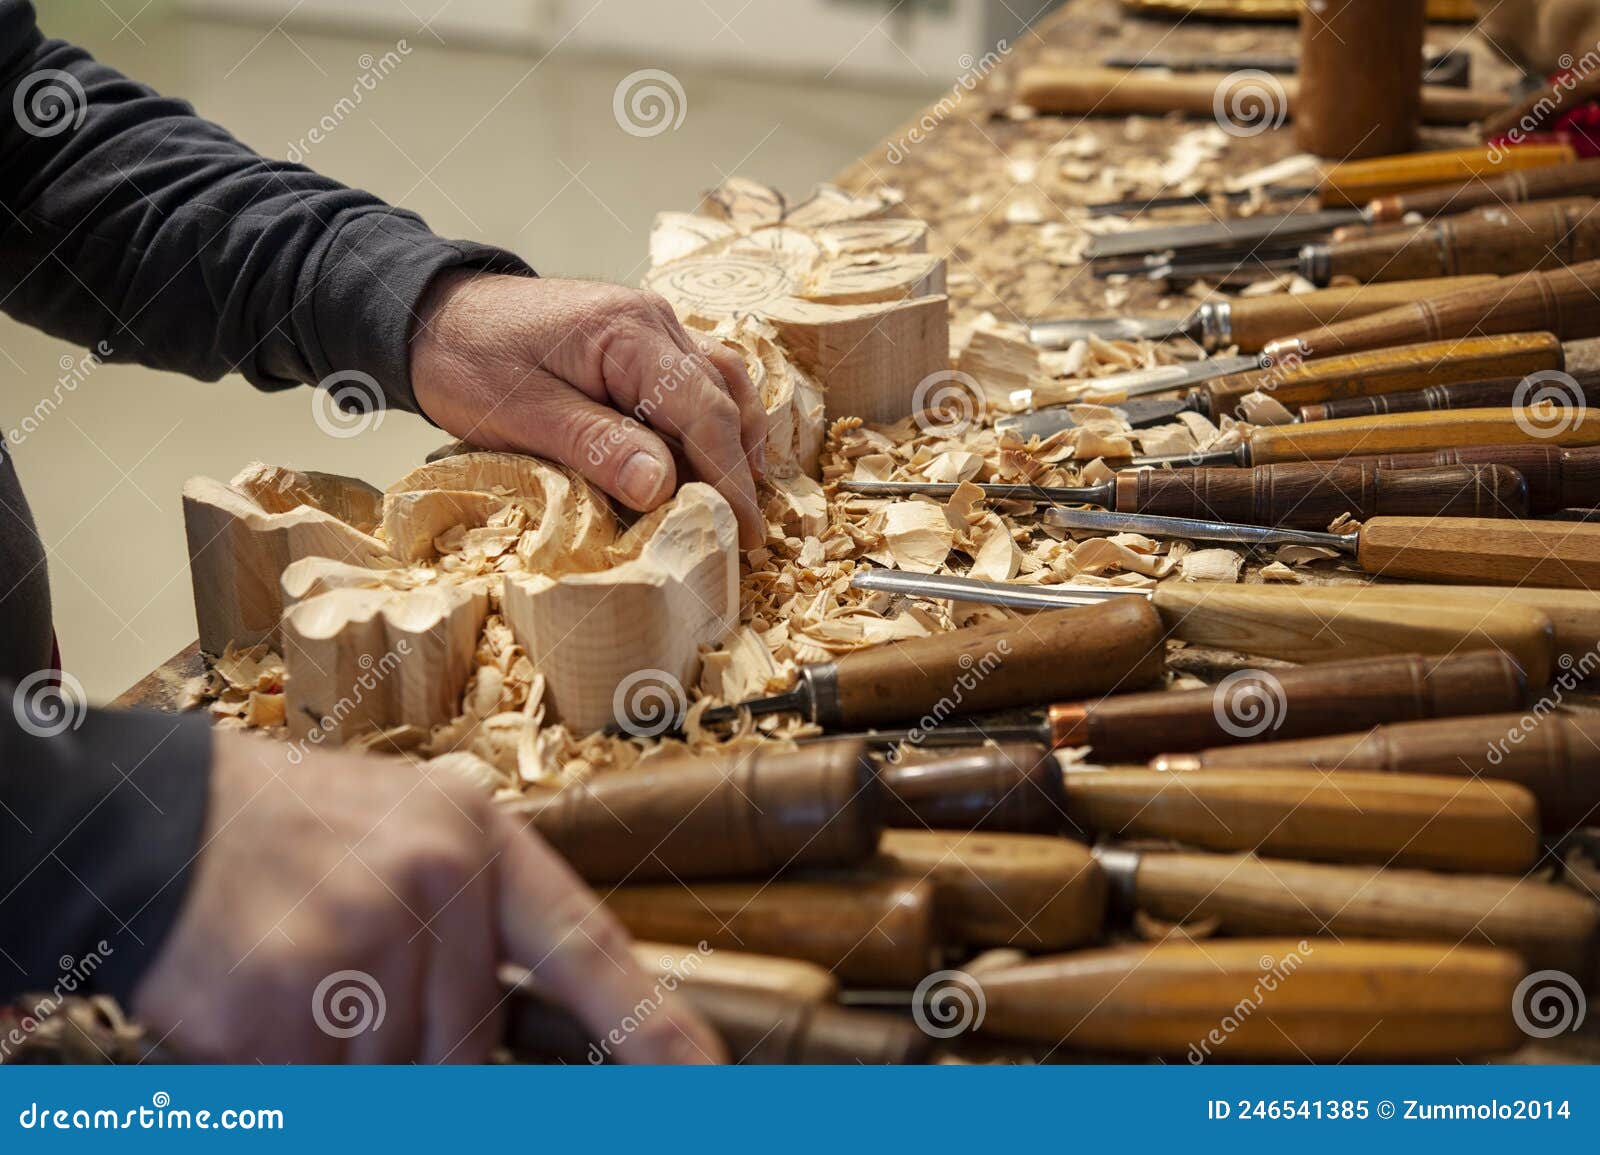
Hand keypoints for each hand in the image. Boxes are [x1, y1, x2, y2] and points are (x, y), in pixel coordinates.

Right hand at [132, 732, 726, 1063]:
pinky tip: (257, 1003)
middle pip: (468, 1049)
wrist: (155, 818)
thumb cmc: (294, 829)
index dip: (651, 1025)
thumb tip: (507, 1037)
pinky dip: (287, 1073)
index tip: (705, 1084)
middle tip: (353, 982)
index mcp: (475, 838)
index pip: (586, 946)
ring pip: (392, 1080)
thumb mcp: (409, 833)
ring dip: (348, 1061)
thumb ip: (474, 920)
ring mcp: (354, 945)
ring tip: (299, 978)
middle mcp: (431, 884)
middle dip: (419, 1048)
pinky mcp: (277, 1008)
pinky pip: (315, 1091)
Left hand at [411, 271, 766, 548]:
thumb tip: (663, 488)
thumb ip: (597, 446)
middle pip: (724, 398)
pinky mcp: (641, 343)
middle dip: (740, 469)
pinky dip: (712, 423)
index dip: (728, 477)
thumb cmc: (468, 360)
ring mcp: (652, 327)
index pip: (703, 411)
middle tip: (748, 535)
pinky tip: (707, 461)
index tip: (744, 532)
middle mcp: (655, 322)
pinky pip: (696, 381)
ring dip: (735, 443)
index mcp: (630, 333)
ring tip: (738, 502)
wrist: (433, 314)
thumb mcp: (523, 414)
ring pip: (722, 385)